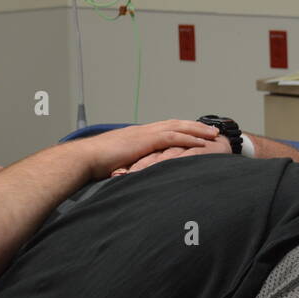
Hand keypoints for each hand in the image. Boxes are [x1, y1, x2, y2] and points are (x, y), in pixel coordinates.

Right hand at [73, 120, 222, 181]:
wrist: (85, 159)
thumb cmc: (96, 164)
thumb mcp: (119, 162)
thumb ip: (131, 164)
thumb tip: (135, 173)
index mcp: (138, 134)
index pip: (165, 128)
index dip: (182, 129)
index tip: (196, 132)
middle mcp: (144, 130)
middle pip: (176, 124)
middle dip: (196, 127)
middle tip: (213, 131)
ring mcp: (145, 133)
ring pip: (178, 127)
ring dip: (198, 131)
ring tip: (214, 135)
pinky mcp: (146, 140)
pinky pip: (173, 138)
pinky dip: (189, 139)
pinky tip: (201, 144)